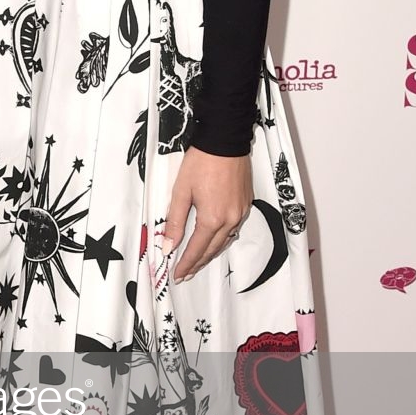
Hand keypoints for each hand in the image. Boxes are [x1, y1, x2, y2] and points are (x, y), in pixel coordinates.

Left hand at [160, 149, 252, 282]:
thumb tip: (169, 246)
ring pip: (225, 241)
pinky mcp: (246, 203)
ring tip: (198, 261)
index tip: (177, 275)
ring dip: (210, 253)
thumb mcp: (181, 191)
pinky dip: (222, 238)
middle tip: (186, 273)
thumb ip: (175, 221)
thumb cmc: (201, 162)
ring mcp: (241, 212)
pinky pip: (234, 229)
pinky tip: (214, 240)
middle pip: (212, 249)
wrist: (225, 140)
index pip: (197, 249)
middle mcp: (231, 220)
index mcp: (212, 219)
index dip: (186, 264)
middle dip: (198, 263)